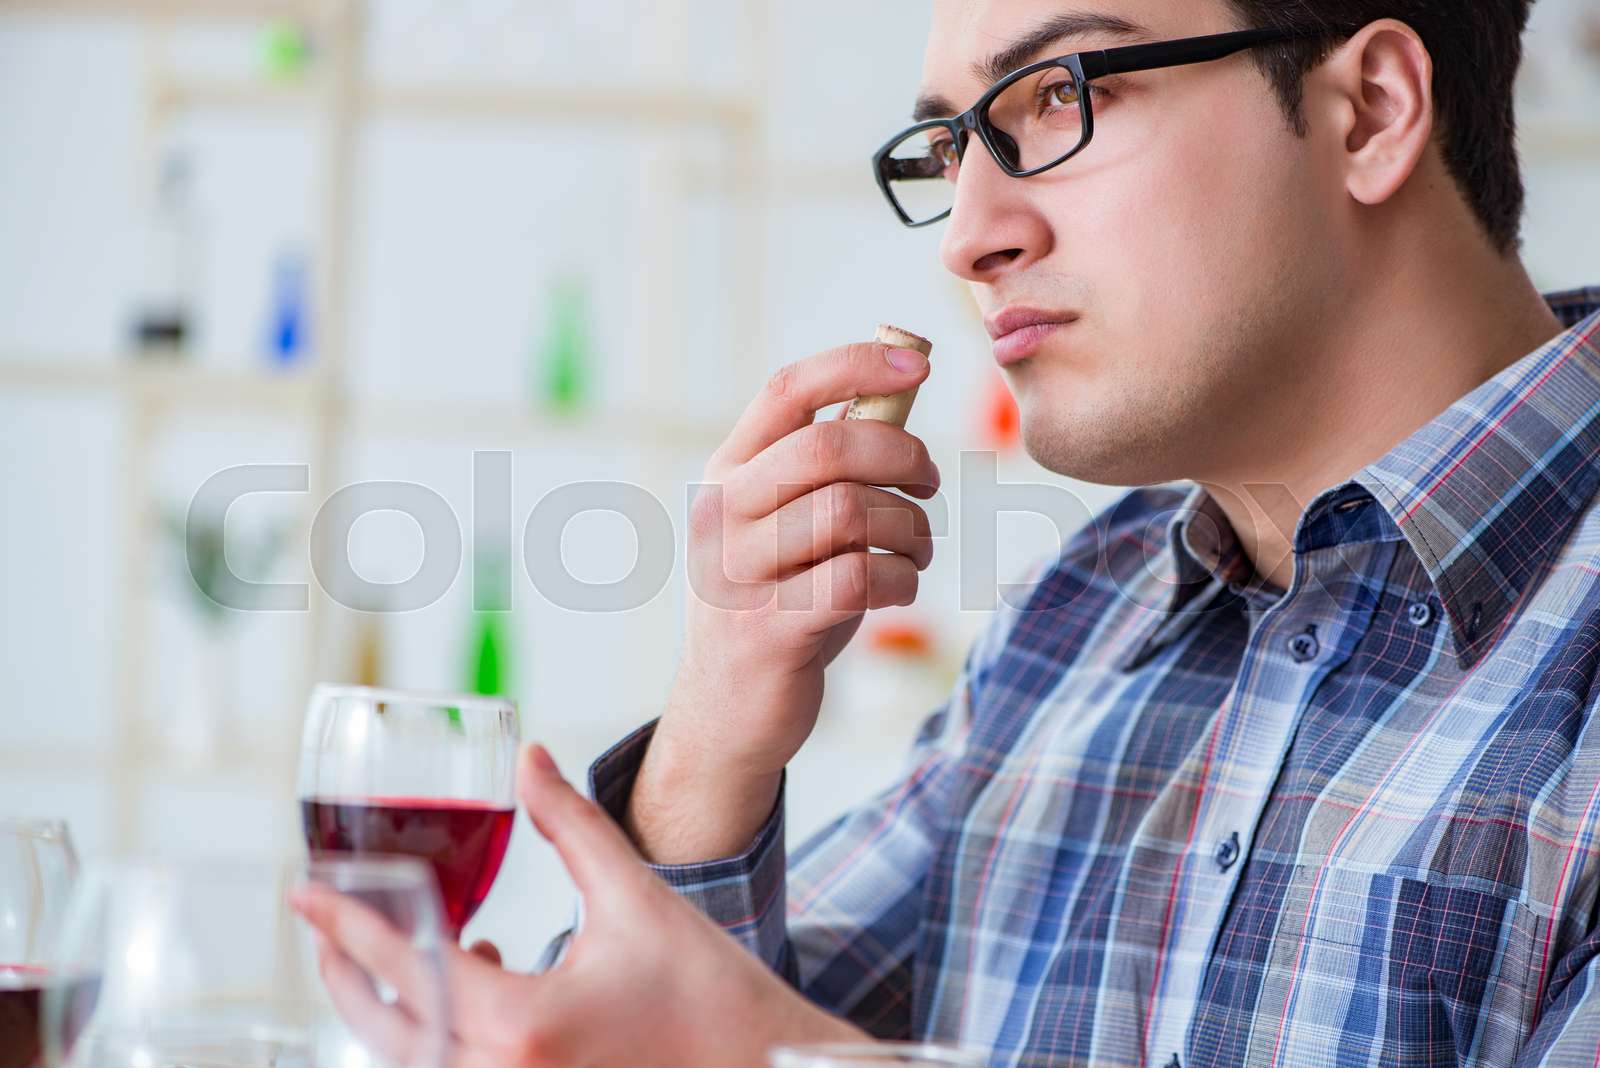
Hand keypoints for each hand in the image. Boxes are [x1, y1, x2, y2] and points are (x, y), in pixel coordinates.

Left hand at [292, 744, 867, 1067]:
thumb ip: (573, 824)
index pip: (406, 967)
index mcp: (523, 1022)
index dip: (346, 925)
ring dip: (396, 1005)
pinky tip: (479, 973)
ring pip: (416, 1058)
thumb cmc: (709, 990)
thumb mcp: (634, 895)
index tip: (305, 895)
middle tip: (325, 923)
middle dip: (345, 975)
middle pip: (387, 1031)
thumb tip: (530, 759)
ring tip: (409, 944)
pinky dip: (442, 1029)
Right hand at [631, 342, 938, 860]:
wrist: (728, 709)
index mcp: (727, 472)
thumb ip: (825, 466)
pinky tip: (899, 586)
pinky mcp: (770, 628)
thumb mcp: (784, 525)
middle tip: (928, 480)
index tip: (921, 361)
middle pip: (829, 446)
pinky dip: (902, 578)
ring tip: (916, 547)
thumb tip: (894, 391)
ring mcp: (739, 572)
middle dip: (902, 455)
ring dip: (909, 526)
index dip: (856, 364)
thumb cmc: (776, 600)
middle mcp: (723, 513)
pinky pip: (861, 577)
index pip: (786, 390)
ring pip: (852, 511)